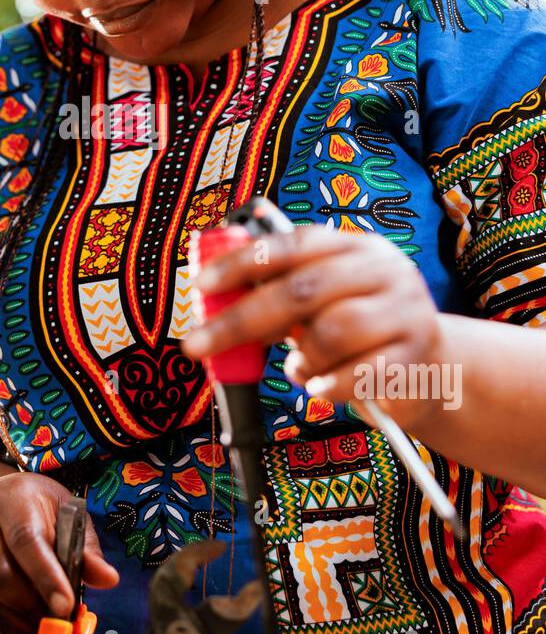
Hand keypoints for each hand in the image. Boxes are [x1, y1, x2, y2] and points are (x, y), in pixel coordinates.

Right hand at [0, 471, 118, 633]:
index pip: (25, 540)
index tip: (66, 606)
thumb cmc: (35, 506)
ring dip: (14, 625)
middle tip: (58, 625)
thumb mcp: (67, 513)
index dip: (46, 577)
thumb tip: (107, 579)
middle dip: (30, 607)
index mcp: (10, 499)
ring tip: (42, 632)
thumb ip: (86, 548)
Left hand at [182, 224, 446, 427]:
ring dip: (301, 359)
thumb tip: (215, 300)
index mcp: (356, 247)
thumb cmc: (361, 334)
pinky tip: (322, 389)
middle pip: (302, 291)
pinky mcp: (416, 359)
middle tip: (198, 344)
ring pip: (331, 333)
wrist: (436, 371)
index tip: (200, 284)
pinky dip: (328, 387)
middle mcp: (385, 271)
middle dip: (241, 320)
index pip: (292, 244)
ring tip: (302, 368)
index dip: (242, 262)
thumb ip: (279, 295)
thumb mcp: (322, 304)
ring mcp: (408, 313)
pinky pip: (357, 376)